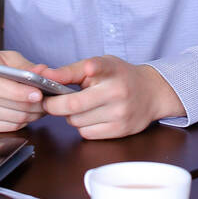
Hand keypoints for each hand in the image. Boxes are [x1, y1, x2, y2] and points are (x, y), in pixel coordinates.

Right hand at [0, 49, 47, 132]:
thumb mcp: (1, 57)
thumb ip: (23, 64)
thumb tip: (44, 71)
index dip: (21, 92)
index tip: (39, 93)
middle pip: (12, 107)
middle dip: (35, 105)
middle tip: (49, 98)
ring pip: (15, 119)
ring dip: (33, 114)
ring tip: (41, 104)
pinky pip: (11, 127)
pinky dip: (24, 121)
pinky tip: (28, 112)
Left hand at [35, 55, 185, 138]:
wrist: (152, 93)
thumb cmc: (121, 76)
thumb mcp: (101, 64)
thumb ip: (72, 70)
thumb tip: (45, 75)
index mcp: (112, 70)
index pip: (98, 67)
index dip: (84, 70)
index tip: (74, 72)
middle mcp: (117, 92)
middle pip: (74, 105)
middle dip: (54, 105)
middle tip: (48, 102)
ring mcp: (120, 113)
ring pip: (78, 122)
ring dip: (71, 116)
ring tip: (78, 107)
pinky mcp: (120, 130)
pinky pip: (87, 134)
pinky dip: (83, 127)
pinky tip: (90, 117)